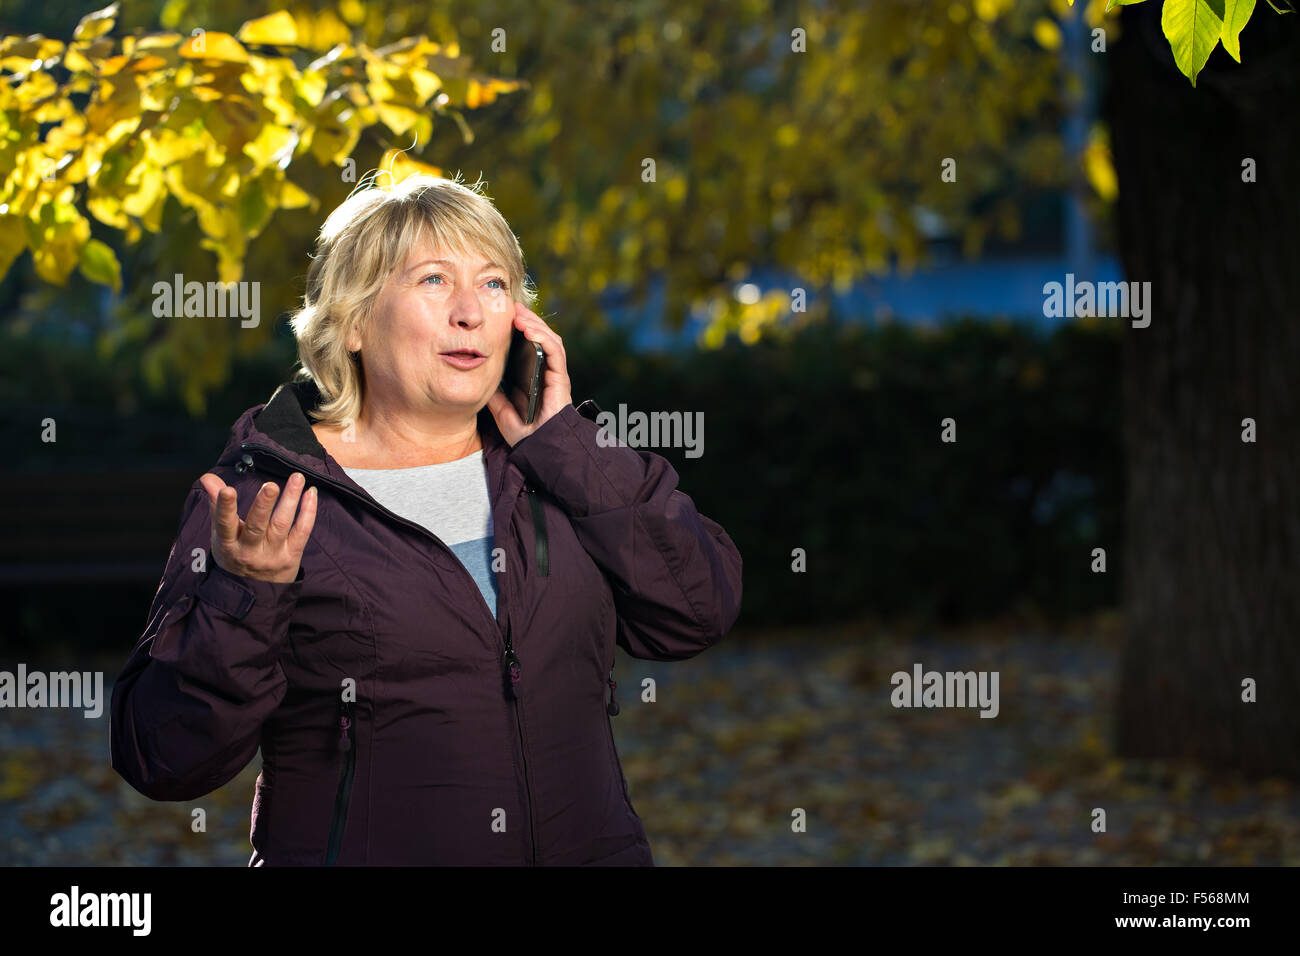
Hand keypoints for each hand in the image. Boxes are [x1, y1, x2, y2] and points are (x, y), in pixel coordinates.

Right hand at [197, 471, 316, 583]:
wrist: (255, 591)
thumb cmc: (236, 554)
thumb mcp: (221, 534)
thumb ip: (217, 505)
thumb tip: (208, 478)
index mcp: (228, 545)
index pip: (225, 525)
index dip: (225, 508)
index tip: (227, 490)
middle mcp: (250, 551)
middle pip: (256, 527)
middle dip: (263, 505)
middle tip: (270, 486)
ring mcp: (272, 555)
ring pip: (282, 525)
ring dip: (290, 500)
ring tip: (296, 478)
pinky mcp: (291, 556)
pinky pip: (302, 532)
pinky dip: (308, 512)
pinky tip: (310, 493)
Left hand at [486, 301, 573, 446]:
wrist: (539, 449)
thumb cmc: (524, 433)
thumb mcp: (500, 409)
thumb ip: (494, 392)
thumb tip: (480, 375)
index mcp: (534, 376)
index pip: (529, 345)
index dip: (519, 328)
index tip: (503, 316)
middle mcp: (547, 372)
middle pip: (540, 337)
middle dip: (527, 319)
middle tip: (511, 306)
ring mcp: (555, 374)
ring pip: (549, 339)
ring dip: (535, 323)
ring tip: (518, 313)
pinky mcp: (561, 378)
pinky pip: (555, 351)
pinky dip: (544, 337)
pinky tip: (529, 329)